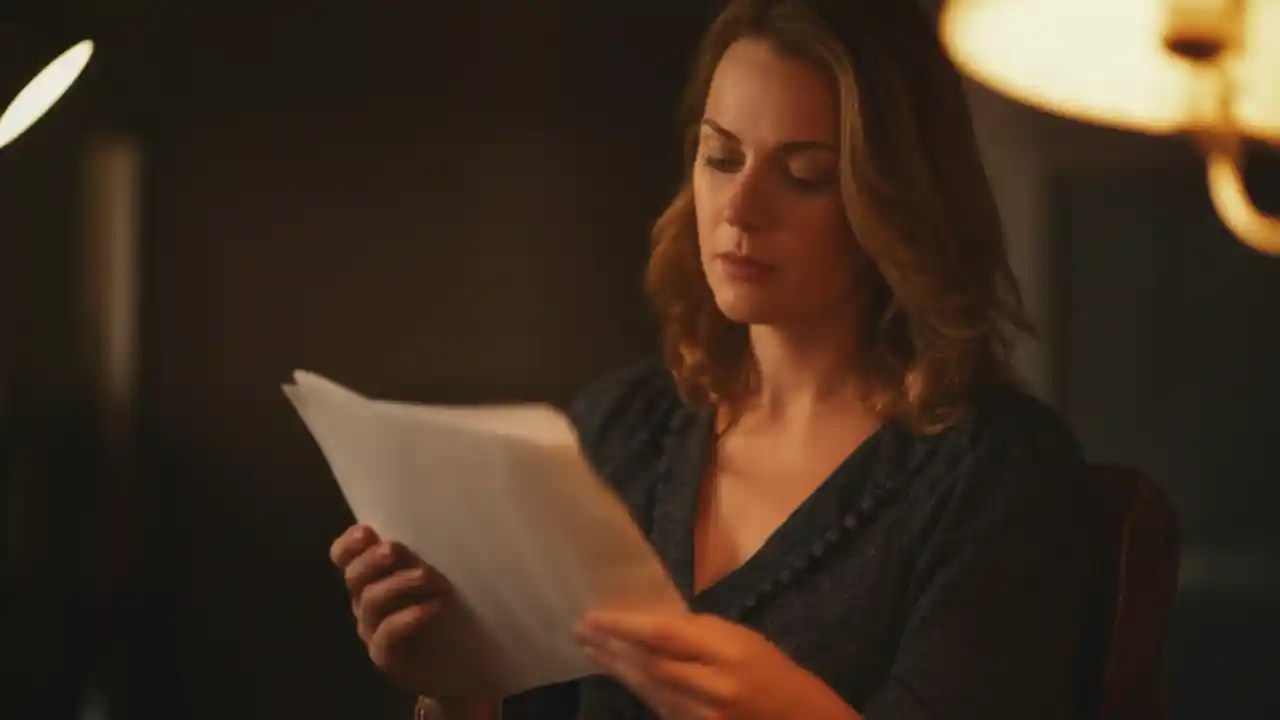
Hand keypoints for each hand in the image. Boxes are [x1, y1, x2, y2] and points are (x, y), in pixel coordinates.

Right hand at [329, 524, 452, 692]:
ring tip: (429, 577)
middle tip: (394, 550)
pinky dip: (409, 618)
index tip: (366, 532)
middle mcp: (366, 603)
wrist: (458, 665)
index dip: (348, 544)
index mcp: (371, 579)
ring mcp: (373, 632)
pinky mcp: (387, 658)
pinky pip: (387, 635)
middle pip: (354, 577)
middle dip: (372, 560)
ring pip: (371, 602)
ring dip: (400, 584)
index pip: (343, 557)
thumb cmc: (445, 613)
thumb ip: (420, 556)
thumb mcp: (433, 577)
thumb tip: (430, 521)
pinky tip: (433, 608)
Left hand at [573, 609, 859, 719]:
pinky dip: (637, 687)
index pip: (663, 635)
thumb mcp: (740, 638)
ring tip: (590, 649)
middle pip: (649, 665)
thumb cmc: (770, 668)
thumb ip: (696, 632)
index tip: (593, 616)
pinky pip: (660, 707)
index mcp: (727, 651)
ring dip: (616, 668)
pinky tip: (619, 672)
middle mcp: (713, 687)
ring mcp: (704, 716)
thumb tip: (647, 620)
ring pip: (648, 688)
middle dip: (611, 647)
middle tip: (580, 630)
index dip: (623, 626)